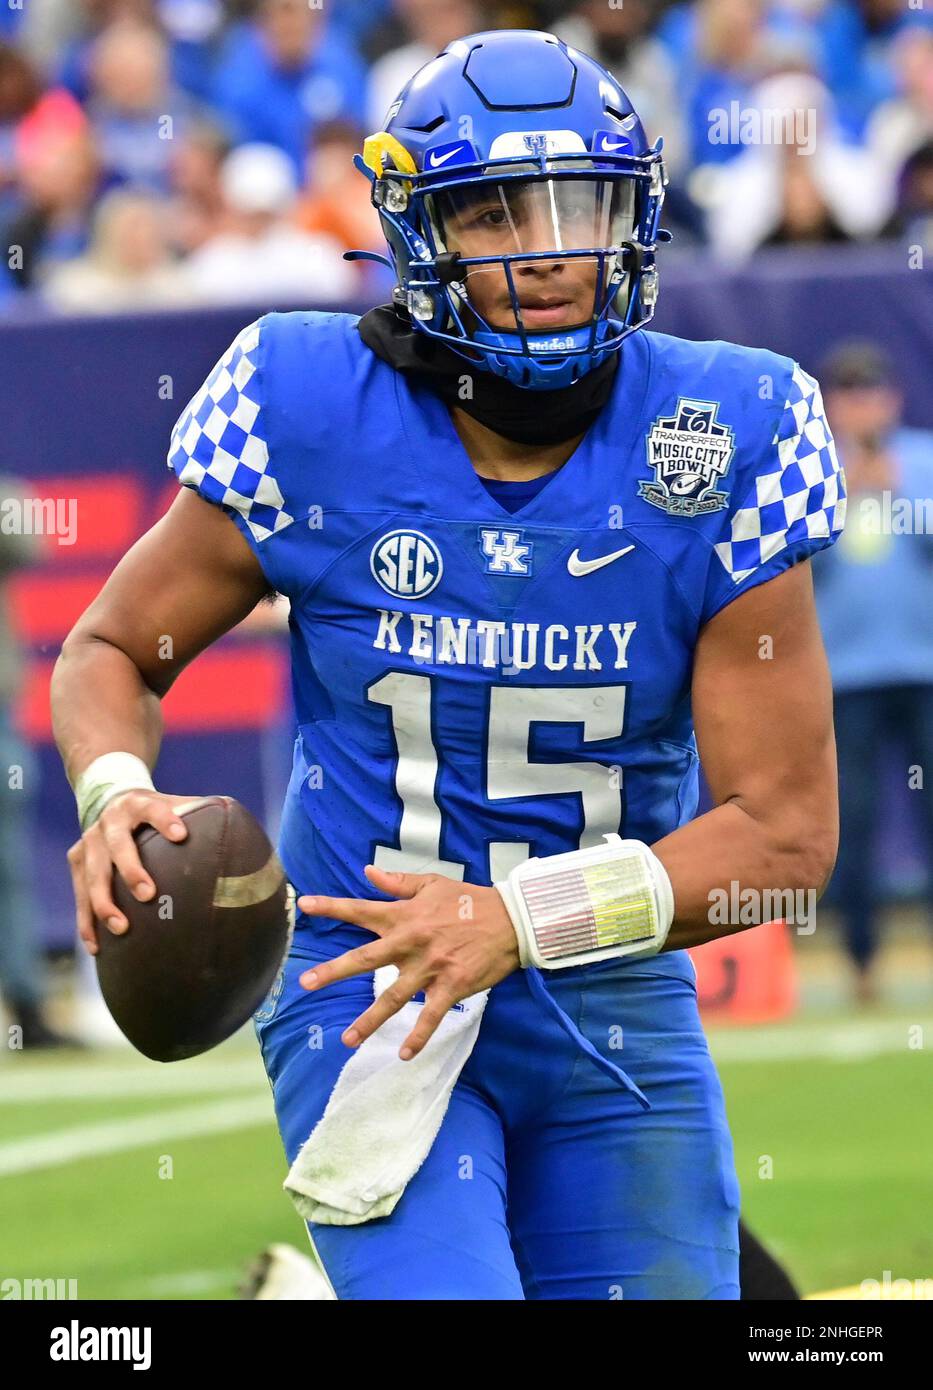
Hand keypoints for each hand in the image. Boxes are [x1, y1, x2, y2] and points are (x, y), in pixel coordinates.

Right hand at [67, 790, 191, 955]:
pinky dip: (86, 921)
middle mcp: (110, 821)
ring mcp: (90, 841)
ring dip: (104, 903)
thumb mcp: (177, 804)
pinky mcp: (77, 861)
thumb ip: (204, 814)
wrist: (113, 801)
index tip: (182, 835)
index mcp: (139, 803)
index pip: (153, 809)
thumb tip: (244, 834)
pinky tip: (97, 946)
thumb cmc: (157, 811)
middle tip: (148, 894)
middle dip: (131, 870)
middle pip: (118, 845)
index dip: (165, 820)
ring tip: (122, 928)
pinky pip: (80, 894)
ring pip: (92, 875)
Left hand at [298, 865, 520, 1059]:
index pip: (362, 909)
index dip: (332, 906)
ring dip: (370, 1020)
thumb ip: (398, 882)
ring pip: (394, 997)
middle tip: (306, 983)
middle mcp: (411, 942)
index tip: (304, 905)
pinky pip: (431, 1017)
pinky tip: (404, 1056)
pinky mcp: (451, 986)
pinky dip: (418, 1037)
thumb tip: (368, 872)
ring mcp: (430, 967)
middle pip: (366, 958)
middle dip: (334, 971)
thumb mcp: (433, 884)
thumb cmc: (469, 900)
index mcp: (404, 915)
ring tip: (347, 1039)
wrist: (511, 920)